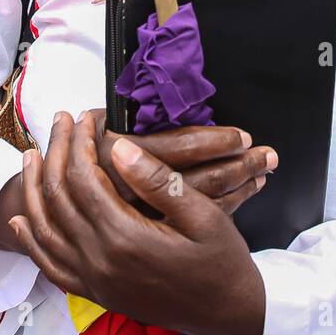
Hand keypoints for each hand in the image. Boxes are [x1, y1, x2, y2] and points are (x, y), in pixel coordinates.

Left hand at [9, 112, 266, 334]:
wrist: (228, 312)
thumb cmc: (221, 262)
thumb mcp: (202, 215)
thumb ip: (158, 181)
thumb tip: (122, 148)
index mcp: (125, 238)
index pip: (84, 177)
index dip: (80, 142)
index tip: (86, 117)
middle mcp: (100, 261)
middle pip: (59, 196)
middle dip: (56, 152)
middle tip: (59, 121)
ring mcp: (94, 280)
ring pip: (45, 229)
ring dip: (33, 189)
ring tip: (31, 156)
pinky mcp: (96, 292)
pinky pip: (51, 266)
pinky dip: (31, 242)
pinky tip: (23, 221)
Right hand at [77, 109, 275, 215]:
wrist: (69, 211)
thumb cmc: (86, 160)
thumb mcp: (100, 131)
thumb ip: (127, 122)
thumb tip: (170, 98)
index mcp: (121, 155)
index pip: (183, 147)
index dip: (217, 142)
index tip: (242, 137)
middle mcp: (134, 190)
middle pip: (202, 179)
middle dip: (240, 166)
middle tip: (266, 155)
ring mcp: (146, 219)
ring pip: (206, 204)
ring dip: (240, 185)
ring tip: (263, 170)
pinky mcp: (157, 236)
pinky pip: (198, 221)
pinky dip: (229, 205)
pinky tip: (244, 192)